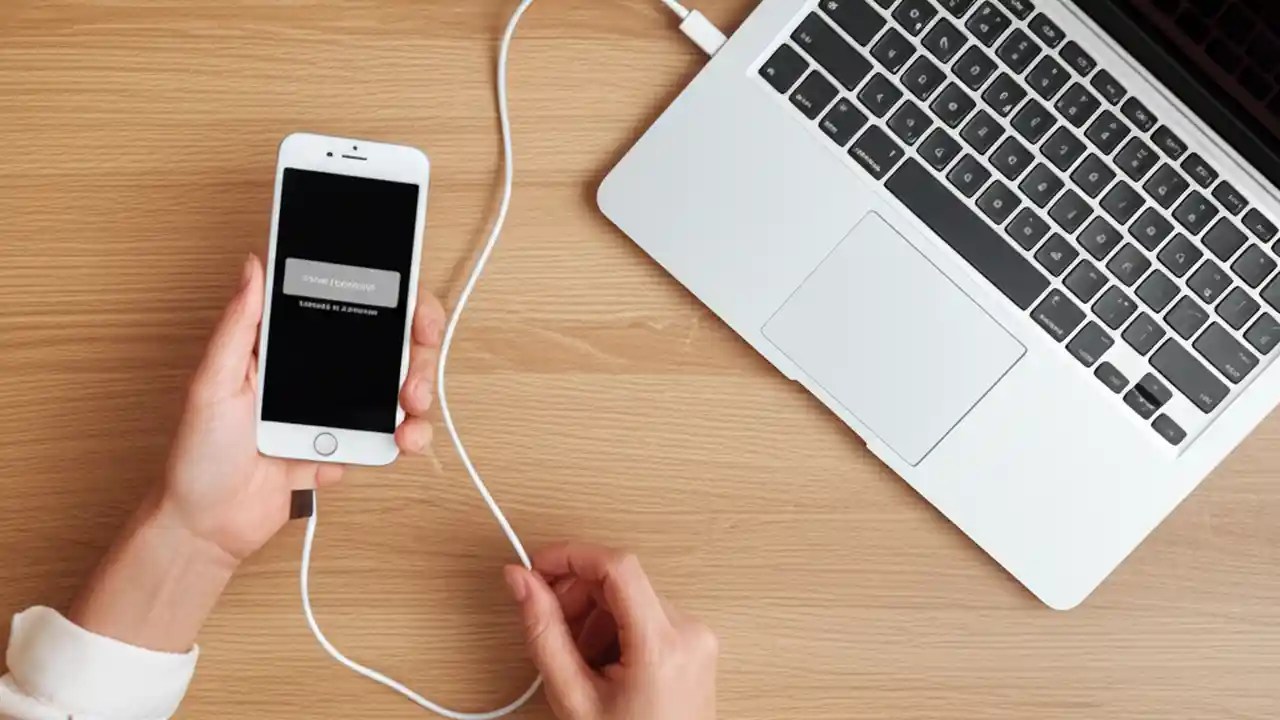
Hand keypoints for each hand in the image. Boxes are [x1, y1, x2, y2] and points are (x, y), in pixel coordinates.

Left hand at [70, 255, 445, 650]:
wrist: (208, 525)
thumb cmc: (199, 454)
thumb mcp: (212, 383)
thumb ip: (238, 326)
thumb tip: (253, 267)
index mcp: (289, 349)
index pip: (349, 306)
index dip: (390, 300)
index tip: (410, 307)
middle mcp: (319, 374)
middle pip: (388, 345)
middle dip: (418, 350)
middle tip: (413, 365)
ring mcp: (338, 412)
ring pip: (397, 389)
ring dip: (418, 394)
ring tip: (409, 409)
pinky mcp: (348, 448)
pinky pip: (390, 435)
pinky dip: (407, 436)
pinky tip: (400, 440)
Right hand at [504, 544, 717, 719]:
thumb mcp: (573, 696)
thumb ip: (544, 633)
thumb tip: (521, 581)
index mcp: (662, 644)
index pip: (617, 566)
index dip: (570, 557)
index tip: (538, 566)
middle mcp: (689, 631)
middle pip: (621, 581)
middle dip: (578, 597)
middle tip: (551, 629)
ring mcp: (697, 637)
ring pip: (630, 597)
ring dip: (595, 618)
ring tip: (581, 663)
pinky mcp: (695, 644)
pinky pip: (647, 615)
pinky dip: (617, 630)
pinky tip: (604, 666)